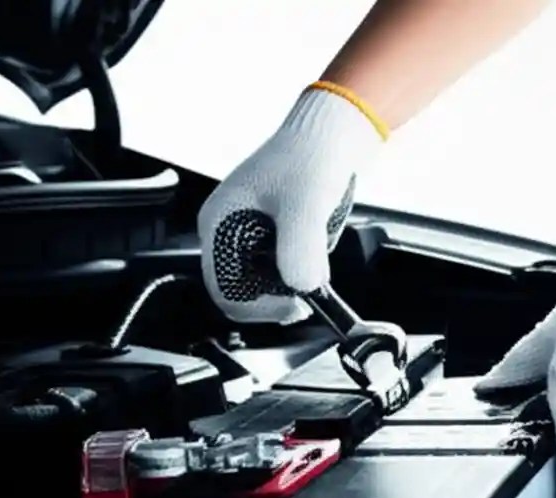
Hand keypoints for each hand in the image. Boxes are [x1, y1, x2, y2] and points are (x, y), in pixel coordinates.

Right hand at [198, 87, 382, 323]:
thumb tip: (301, 287)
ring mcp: (249, 232)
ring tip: (314, 256)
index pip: (224, 290)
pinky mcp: (271, 233)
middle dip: (278, 295)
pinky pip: (280, 267)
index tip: (294, 304)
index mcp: (220, 223)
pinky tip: (315, 249)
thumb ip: (300, 249)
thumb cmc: (311, 155)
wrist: (334, 133)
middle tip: (309, 287)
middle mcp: (228, 230)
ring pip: (264, 283)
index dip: (258, 306)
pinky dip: (300, 268)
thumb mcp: (305, 206)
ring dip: (291, 281)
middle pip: (243, 291)